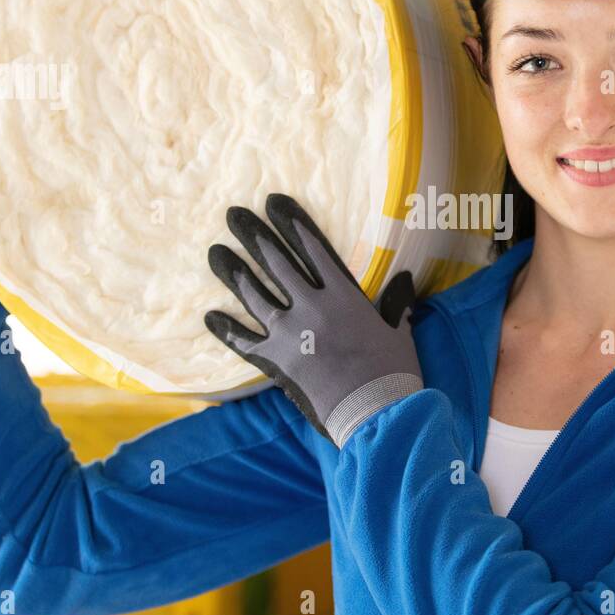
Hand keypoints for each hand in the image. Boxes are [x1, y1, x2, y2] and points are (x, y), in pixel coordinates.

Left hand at [205, 193, 422, 447]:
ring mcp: (289, 333)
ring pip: (253, 294)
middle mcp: (312, 307)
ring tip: (215, 252)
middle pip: (276, 263)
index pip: (312, 248)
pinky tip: (209, 316)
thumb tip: (405, 279)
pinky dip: (225, 329)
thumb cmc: (392, 372)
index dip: (292, 223)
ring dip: (233, 271)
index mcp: (344, 295)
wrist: (375, 412)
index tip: (273, 203)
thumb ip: (396, 302)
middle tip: (234, 214)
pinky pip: (243, 341)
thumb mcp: (398, 331)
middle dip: (253, 235)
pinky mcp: (276, 361)